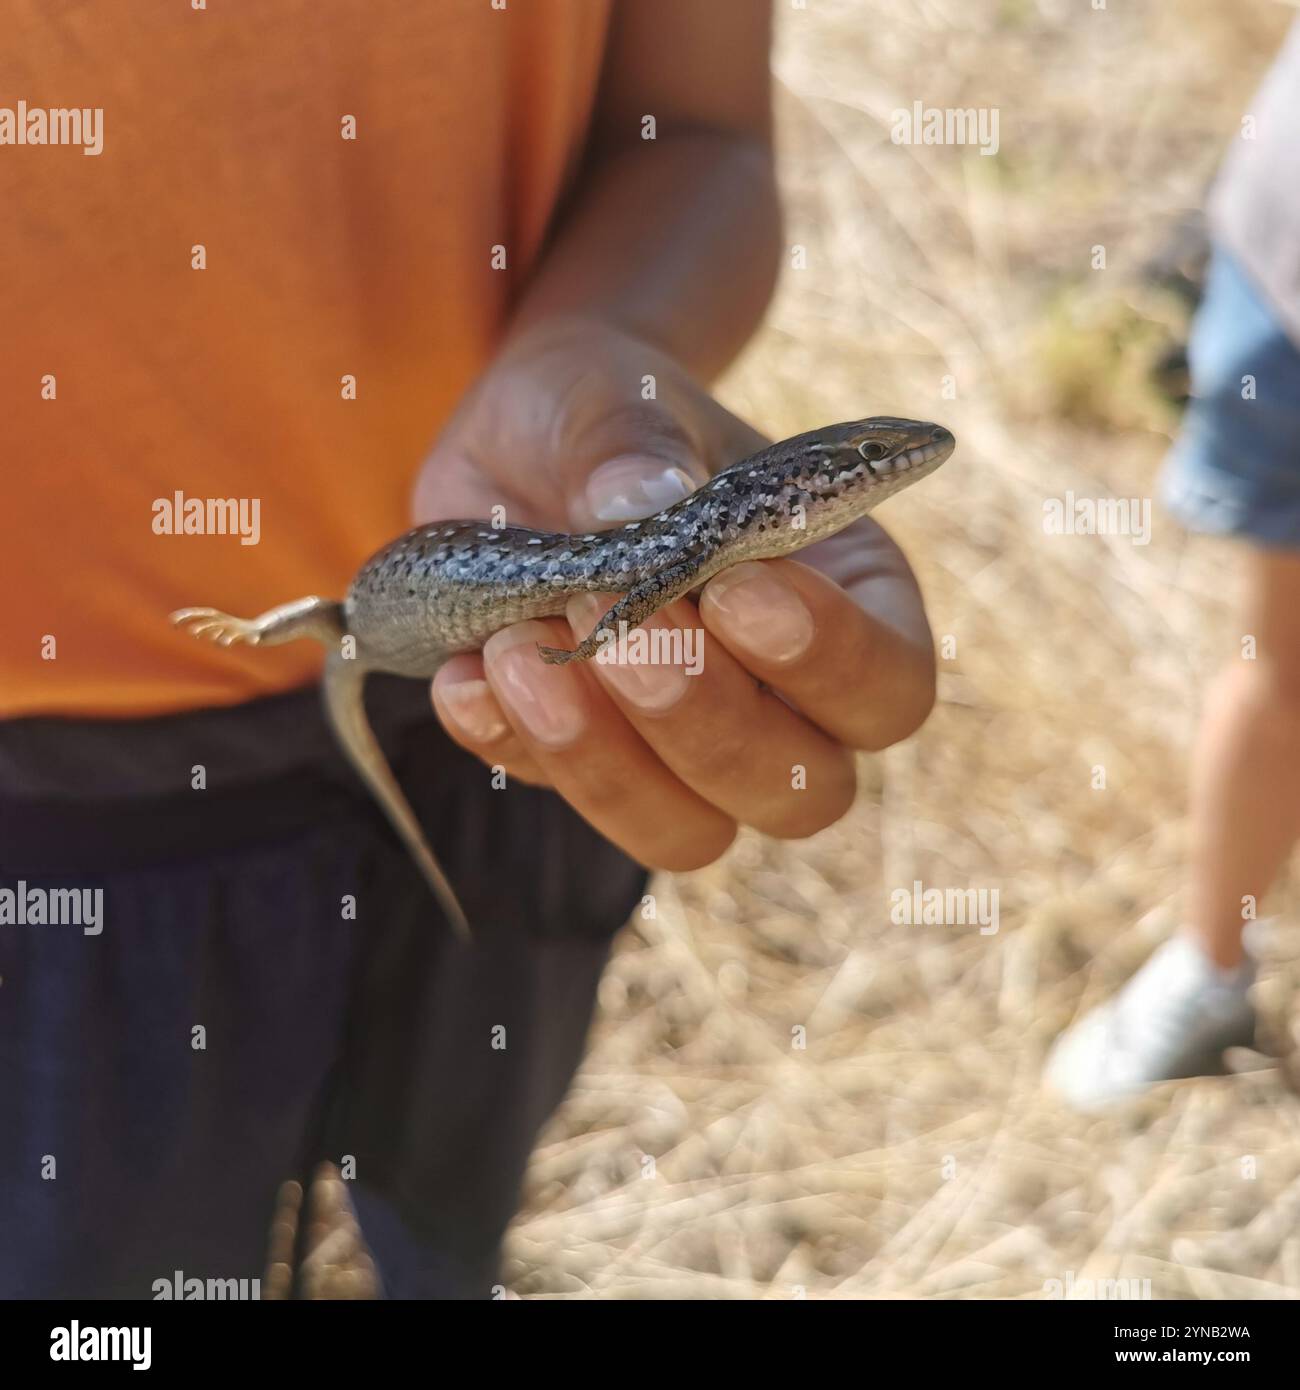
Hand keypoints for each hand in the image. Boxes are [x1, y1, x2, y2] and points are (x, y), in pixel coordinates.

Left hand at [415, 318, 935, 870]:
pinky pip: (567, 800)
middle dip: (707, 722)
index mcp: (844, 600)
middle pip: (802, 791)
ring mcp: (685, 751)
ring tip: (517, 650)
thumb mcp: (614, 396)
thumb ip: (634, 442)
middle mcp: (783, 700)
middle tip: (617, 630)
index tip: (732, 587)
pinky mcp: (590, 763)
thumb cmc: (605, 413)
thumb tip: (639, 502)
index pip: (888, 684)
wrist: (517, 447)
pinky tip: (465, 673)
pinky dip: (512, 747)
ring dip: (605, 761)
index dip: (830, 660)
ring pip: (689, 833)